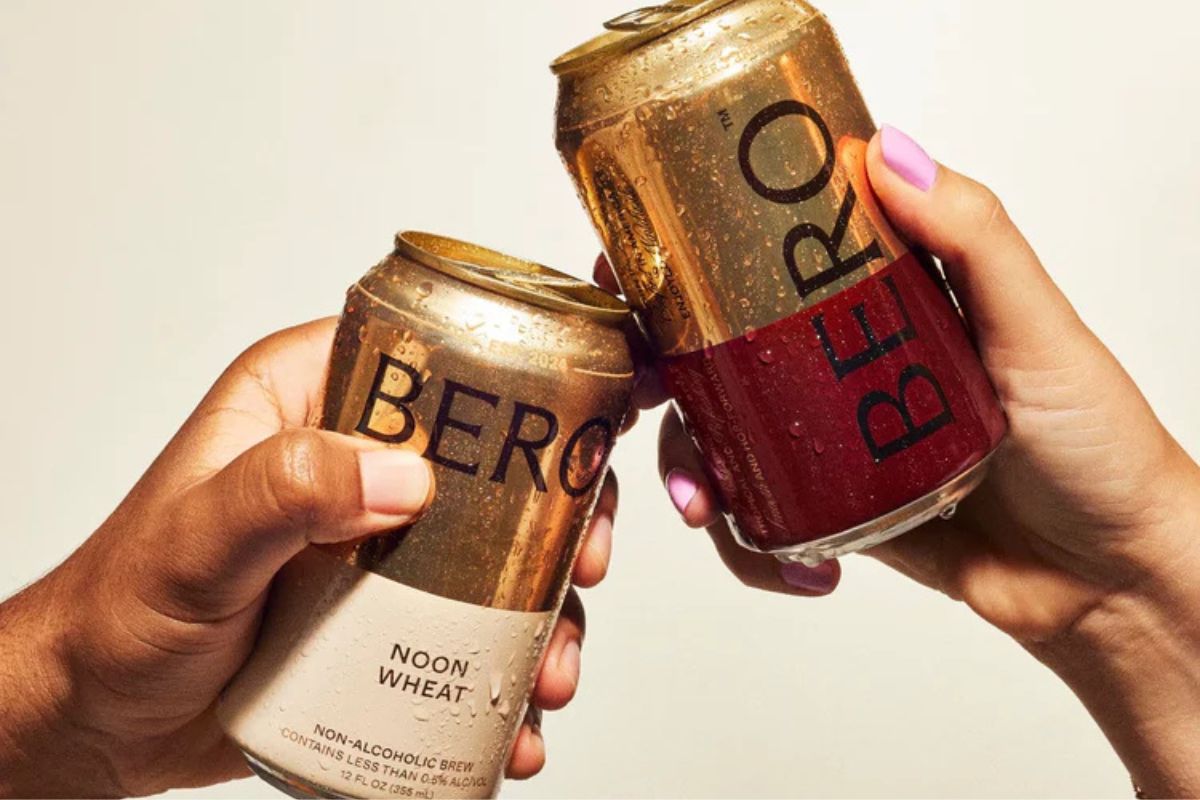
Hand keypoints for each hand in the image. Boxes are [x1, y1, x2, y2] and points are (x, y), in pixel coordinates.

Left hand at [0, 317, 615, 796]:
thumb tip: (406, 478)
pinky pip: (465, 628)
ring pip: (493, 553)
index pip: (436, 356)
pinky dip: (502, 670)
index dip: (525, 390)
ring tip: (548, 676)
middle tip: (582, 569)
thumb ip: (283, 490)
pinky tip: (513, 721)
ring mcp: (374, 539)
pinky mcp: (382, 611)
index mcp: (311, 398)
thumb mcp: (193, 540)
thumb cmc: (117, 610)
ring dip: (542, 611)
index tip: (579, 444)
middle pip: (494, 464)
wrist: (97, 716)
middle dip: (557, 520)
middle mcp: (353, 458)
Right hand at [639, 126, 1199, 793]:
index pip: (769, 258)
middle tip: (641, 392)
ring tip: (708, 504)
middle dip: (659, 375)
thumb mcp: (1037, 330)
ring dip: (693, 468)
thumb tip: (890, 154)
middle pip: (716, 351)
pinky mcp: (829, 506)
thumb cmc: (1096, 448)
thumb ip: (974, 240)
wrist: (1108, 581)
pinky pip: (760, 516)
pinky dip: (753, 543)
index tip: (641, 265)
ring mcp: (830, 436)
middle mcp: (842, 360)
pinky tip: (797, 565)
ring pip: (722, 437)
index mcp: (881, 300)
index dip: (692, 256)